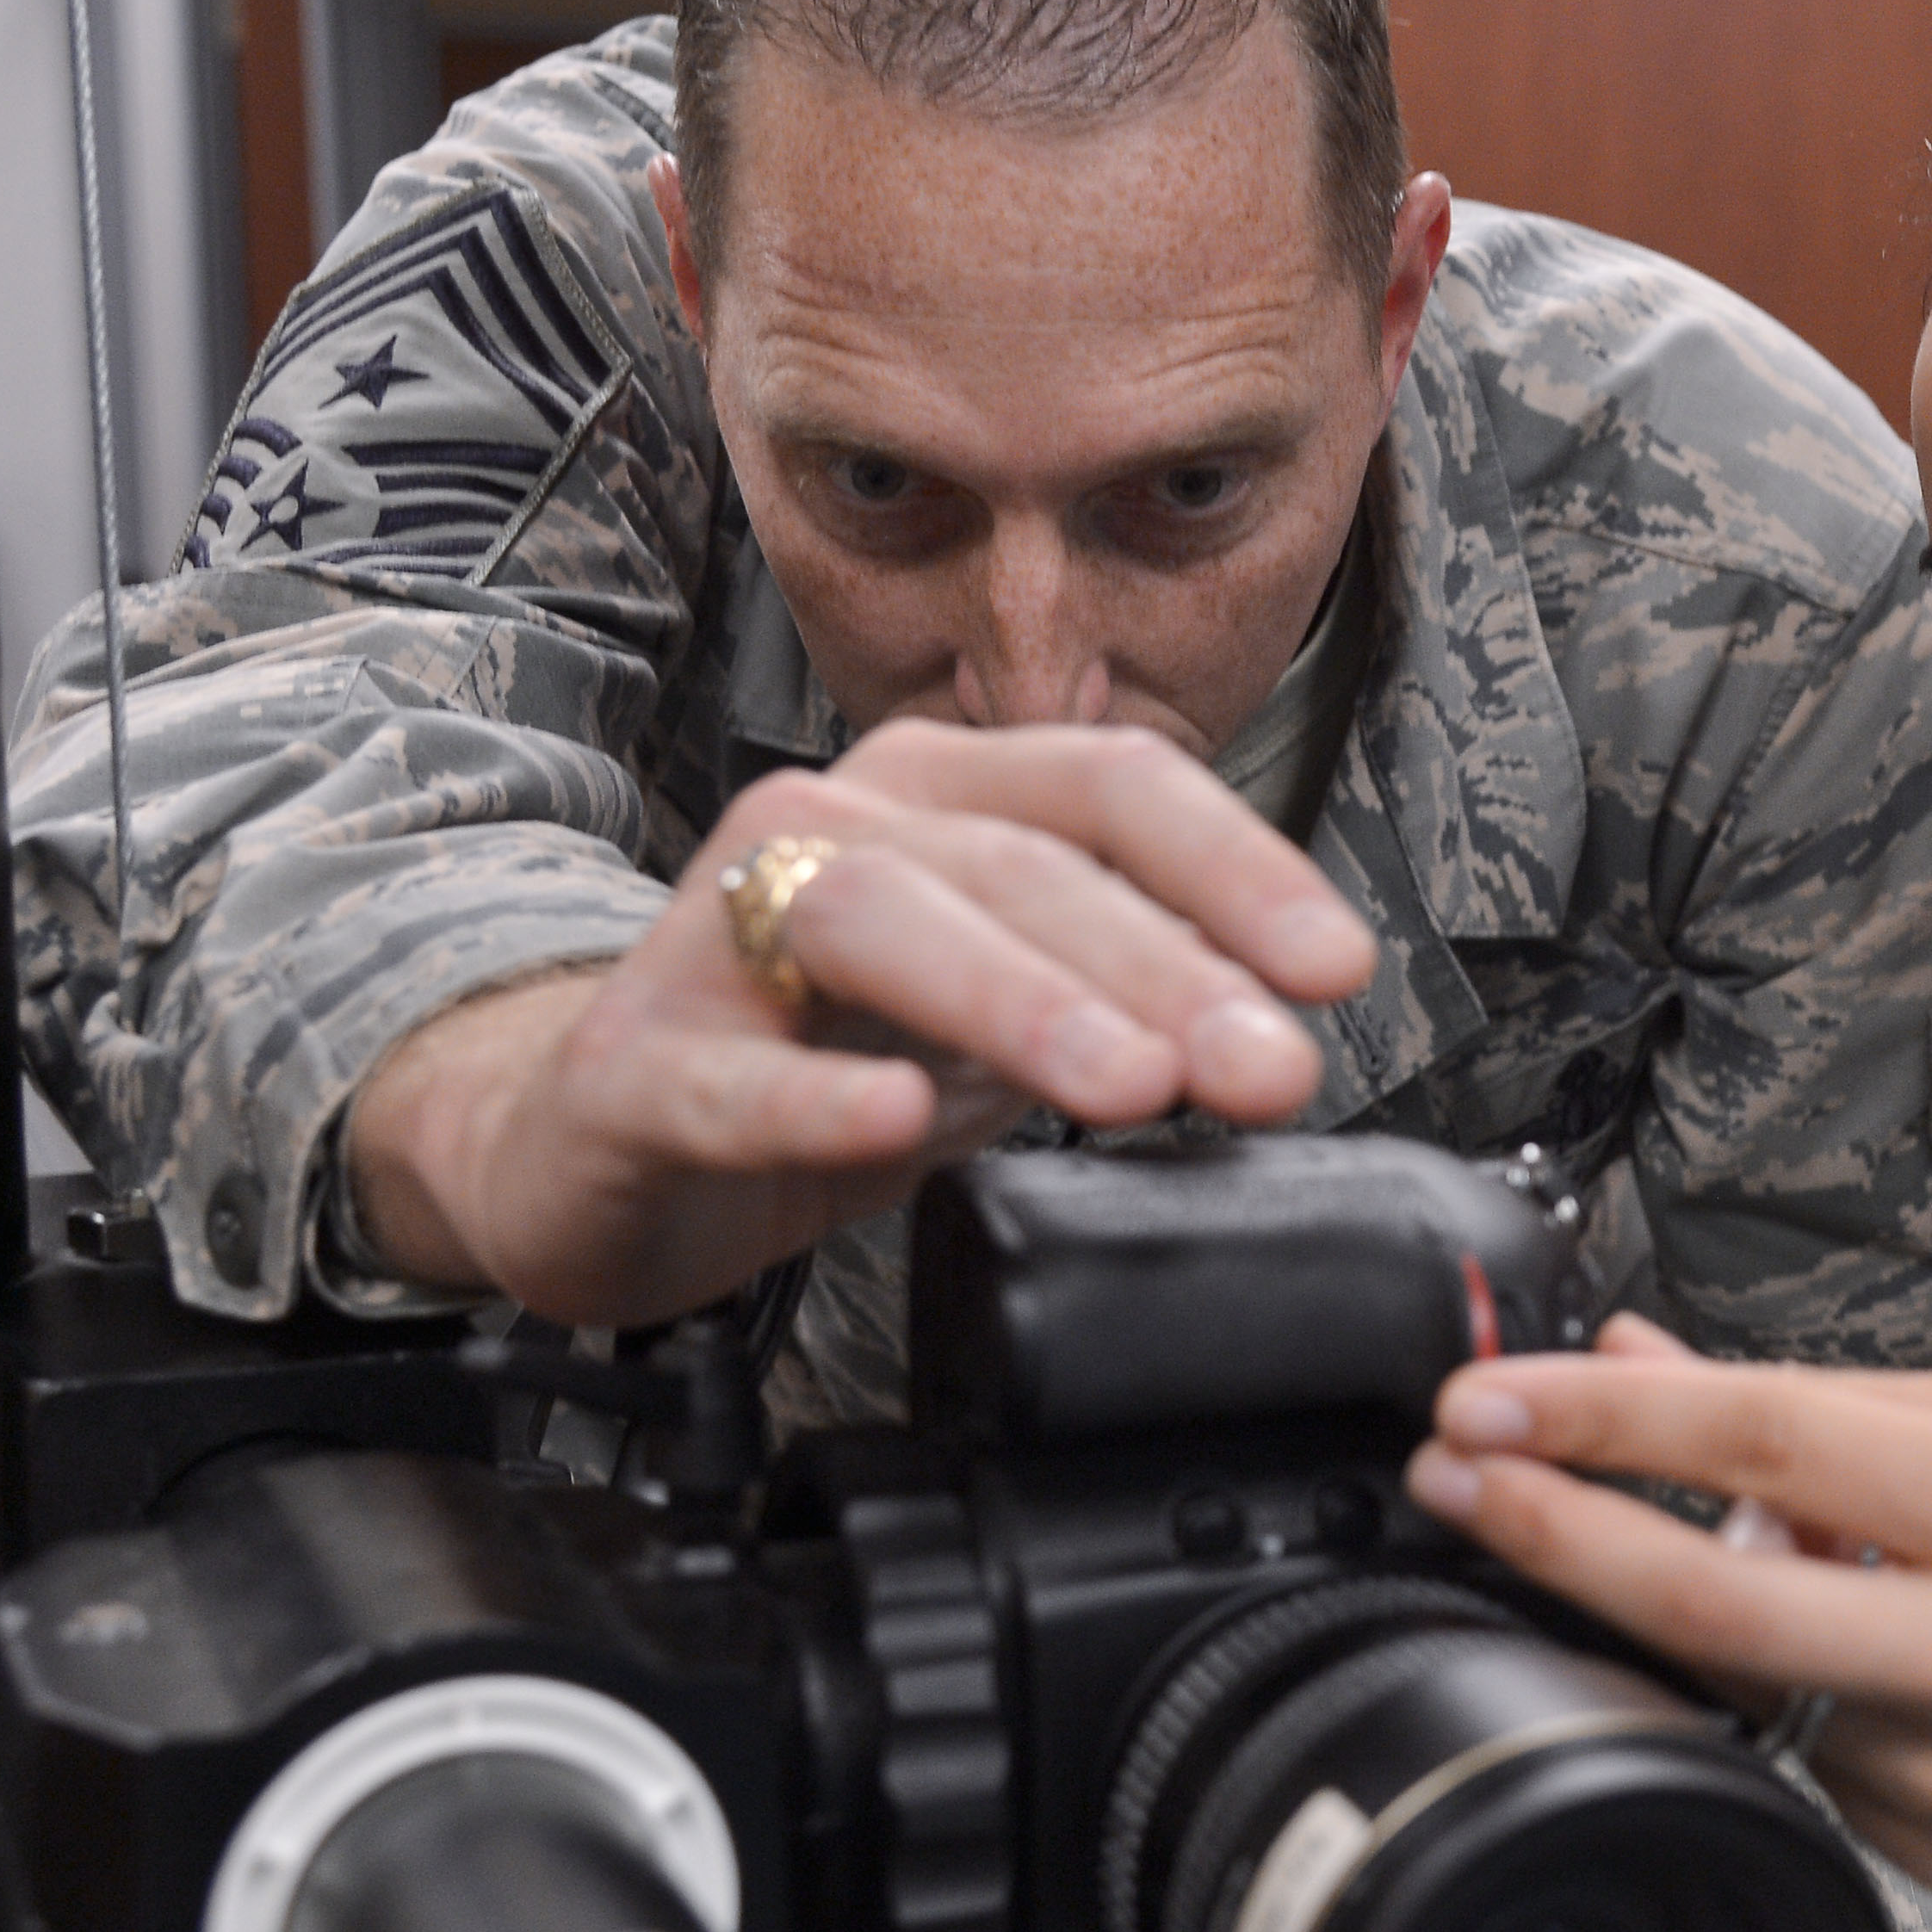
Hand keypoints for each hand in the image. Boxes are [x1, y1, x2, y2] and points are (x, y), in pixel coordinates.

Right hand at [347, 719, 1375, 1324]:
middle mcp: (832, 825)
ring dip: (1020, 1001)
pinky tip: (890, 1122)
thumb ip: (1130, 996)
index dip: (1238, 869)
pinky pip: (729, 1073)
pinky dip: (814, 1095)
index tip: (1337, 971)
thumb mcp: (1005, 1019)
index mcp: (941, 797)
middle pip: (1018, 862)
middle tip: (1270, 1066)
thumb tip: (1288, 1020)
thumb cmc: (820, 1055)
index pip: (1112, 787)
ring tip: (1131, 1085)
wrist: (595, 1143)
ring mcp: (718, 934)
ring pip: (880, 925)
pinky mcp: (637, 1063)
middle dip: (1165, 966)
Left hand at [1412, 1324, 1931, 1931]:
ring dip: (1681, 1610)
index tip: (1494, 1399)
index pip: (1772, 1449)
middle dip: (1556, 1537)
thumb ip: (1822, 1403)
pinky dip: (1788, 1688)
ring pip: (1752, 1688)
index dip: (1608, 1423)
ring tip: (1718, 1542)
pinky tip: (1846, 1644)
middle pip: (1718, 1608)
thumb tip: (1635, 1365)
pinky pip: (1807, 1755)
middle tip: (1449, 1475)